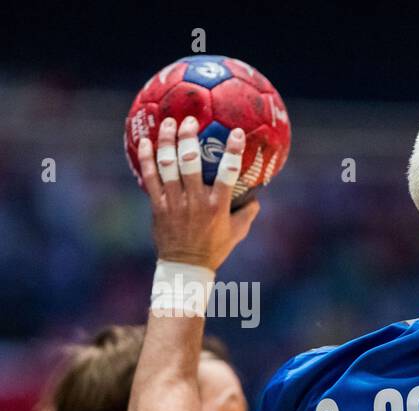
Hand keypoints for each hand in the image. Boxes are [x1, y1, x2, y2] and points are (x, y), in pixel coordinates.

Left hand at [137, 115, 259, 270]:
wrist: (185, 266)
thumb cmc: (214, 249)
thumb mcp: (237, 233)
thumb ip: (247, 214)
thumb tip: (256, 198)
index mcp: (217, 206)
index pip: (228, 174)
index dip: (232, 151)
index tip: (235, 132)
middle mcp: (195, 201)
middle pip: (191, 163)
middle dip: (189, 138)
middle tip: (190, 120)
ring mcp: (175, 202)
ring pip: (168, 166)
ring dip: (167, 141)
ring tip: (168, 123)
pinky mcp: (158, 205)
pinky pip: (149, 178)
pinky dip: (147, 158)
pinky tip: (146, 142)